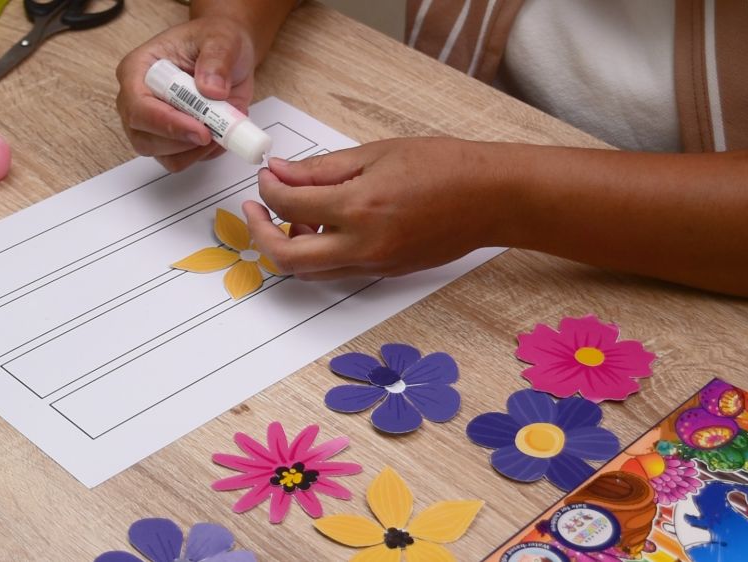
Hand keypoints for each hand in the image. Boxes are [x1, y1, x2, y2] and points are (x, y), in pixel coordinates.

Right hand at [116, 16, 255, 171]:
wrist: (229, 54)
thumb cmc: (215, 41)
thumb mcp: (221, 38)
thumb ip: (217, 59)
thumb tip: (211, 90)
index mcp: (138, 70)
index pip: (138, 107)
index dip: (168, 124)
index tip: (201, 130)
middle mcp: (138, 101)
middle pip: (145, 139)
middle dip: (182, 143)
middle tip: (215, 133)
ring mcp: (152, 125)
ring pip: (164, 156)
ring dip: (195, 151)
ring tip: (221, 128)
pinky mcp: (170, 141)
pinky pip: (181, 160)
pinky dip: (203, 154)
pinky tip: (219, 134)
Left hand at [243, 138, 506, 279]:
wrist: (491, 198)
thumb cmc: (443, 166)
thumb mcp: (376, 153)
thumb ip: (322, 169)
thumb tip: (280, 172)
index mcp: (359, 208)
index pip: (289, 206)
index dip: (268, 189)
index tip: (267, 175)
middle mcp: (363, 246)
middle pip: (287, 257)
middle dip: (261, 233)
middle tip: (256, 209)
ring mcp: (374, 266)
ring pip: (310, 272)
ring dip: (290, 247)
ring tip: (295, 216)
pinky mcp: (385, 273)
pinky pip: (336, 271)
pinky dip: (319, 252)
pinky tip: (326, 226)